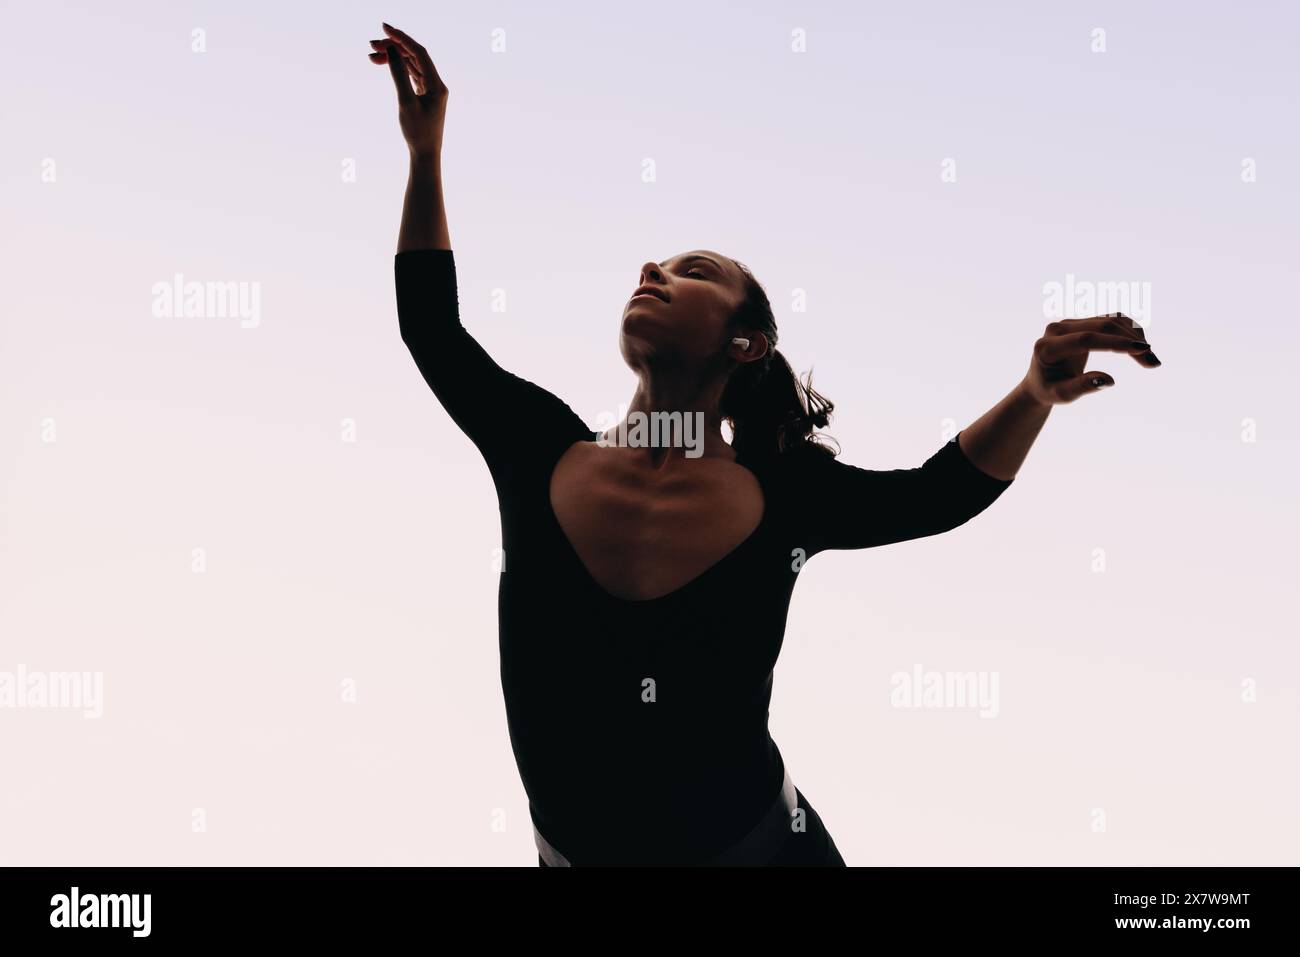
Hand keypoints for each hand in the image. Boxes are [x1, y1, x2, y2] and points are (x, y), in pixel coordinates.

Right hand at [368, 23, 446, 159]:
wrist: (425, 154)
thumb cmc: (417, 132)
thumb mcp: (405, 102)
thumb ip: (399, 74)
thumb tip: (391, 50)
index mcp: (437, 84)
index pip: (420, 52)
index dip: (402, 38)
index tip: (384, 28)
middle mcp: (437, 84)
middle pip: (415, 56)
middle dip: (394, 47)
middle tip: (372, 43)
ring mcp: (431, 89)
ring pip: (411, 64)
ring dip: (393, 56)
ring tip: (372, 54)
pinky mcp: (424, 95)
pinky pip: (411, 74)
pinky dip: (398, 68)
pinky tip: (383, 63)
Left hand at [1019, 313, 1160, 405]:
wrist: (1040, 381)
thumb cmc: (1050, 390)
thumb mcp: (1062, 395)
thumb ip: (1082, 387)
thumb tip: (1108, 381)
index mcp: (1047, 347)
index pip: (1086, 339)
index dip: (1115, 343)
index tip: (1142, 349)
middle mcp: (1057, 329)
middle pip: (1101, 327)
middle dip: (1130, 341)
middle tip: (1153, 362)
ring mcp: (1069, 323)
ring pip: (1109, 321)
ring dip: (1133, 336)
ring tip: (1151, 359)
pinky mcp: (1081, 322)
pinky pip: (1110, 320)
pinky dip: (1128, 330)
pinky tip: (1140, 346)